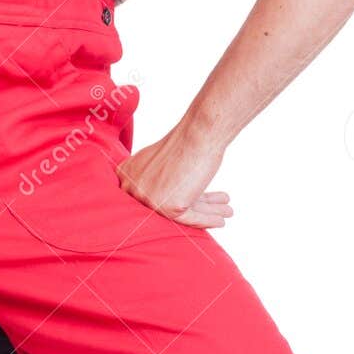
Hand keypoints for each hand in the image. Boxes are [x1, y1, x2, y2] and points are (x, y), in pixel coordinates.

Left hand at [115, 124, 233, 228]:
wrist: (198, 133)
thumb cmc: (184, 141)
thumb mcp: (160, 160)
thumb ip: (156, 179)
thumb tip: (167, 198)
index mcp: (126, 174)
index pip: (154, 196)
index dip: (181, 201)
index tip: (198, 205)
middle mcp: (132, 189)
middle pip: (169, 206)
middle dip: (198, 206)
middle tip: (217, 209)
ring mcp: (148, 199)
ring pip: (184, 213)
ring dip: (209, 212)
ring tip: (226, 210)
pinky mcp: (168, 207)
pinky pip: (192, 219)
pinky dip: (209, 219)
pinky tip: (222, 220)